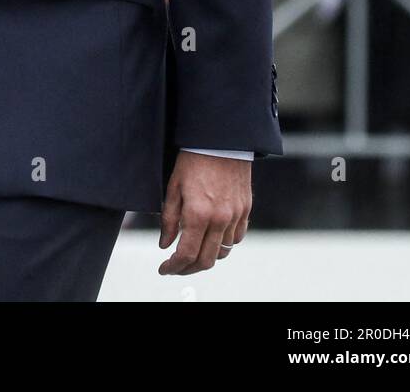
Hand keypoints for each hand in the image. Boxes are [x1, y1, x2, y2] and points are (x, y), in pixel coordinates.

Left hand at [158, 151, 250, 274]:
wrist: (221, 140)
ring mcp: (235, 215)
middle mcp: (219, 219)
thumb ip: (169, 219)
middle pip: (206, 261)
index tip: (165, 268)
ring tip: (194, 251)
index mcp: (198, 214)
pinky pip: (237, 237)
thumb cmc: (195, 158)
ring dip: (207, 257)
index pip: (186, 254)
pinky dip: (224, 244)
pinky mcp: (245, 209)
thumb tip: (165, 244)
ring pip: (222, 252)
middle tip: (177, 266)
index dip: (173, 267)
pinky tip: (213, 237)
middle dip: (188, 269)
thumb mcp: (174, 187)